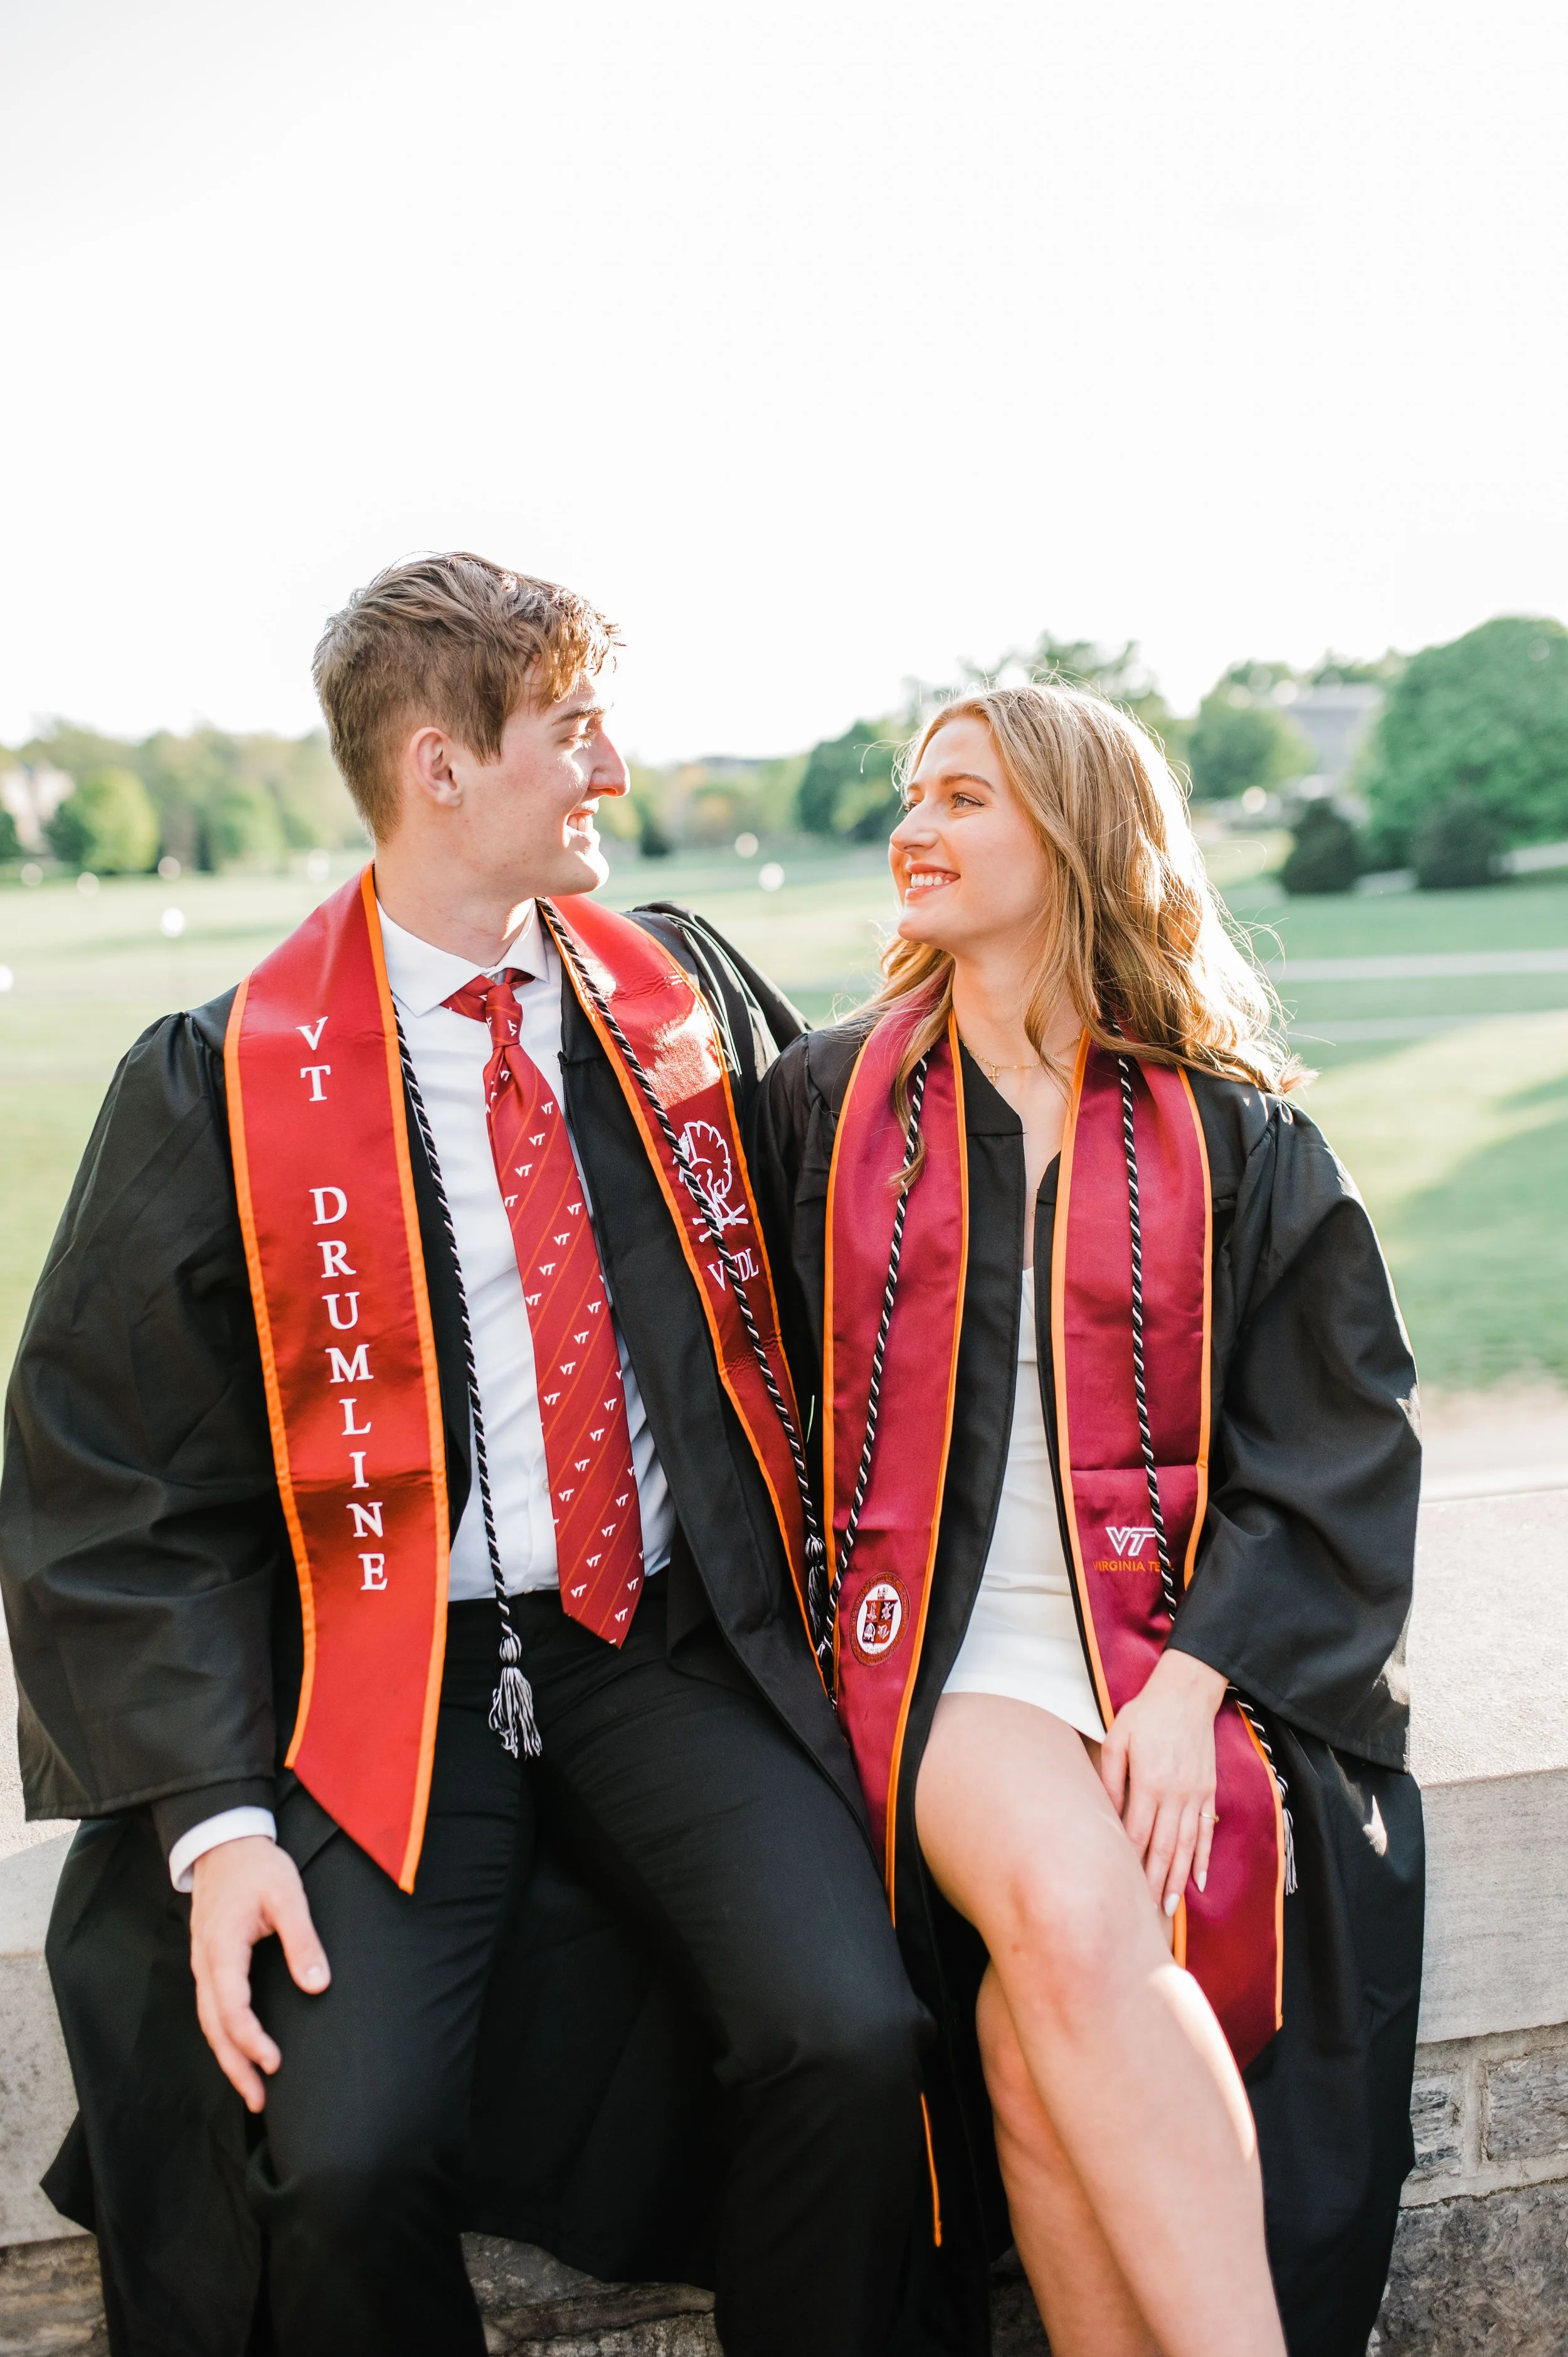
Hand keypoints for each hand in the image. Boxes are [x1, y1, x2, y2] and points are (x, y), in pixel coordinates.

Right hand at [189, 1837, 329, 2110]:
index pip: (232, 2008)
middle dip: (235, 2067)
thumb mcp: (287, 1895)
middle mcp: (205, 1964)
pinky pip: (212, 2010)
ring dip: (229, 2057)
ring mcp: (202, 1965)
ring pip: (209, 2023)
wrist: (223, 1841)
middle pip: (214, 2028)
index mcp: (222, 1949)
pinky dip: (225, 2036)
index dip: (251, 2040)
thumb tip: (319, 1985)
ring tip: (253, 2091)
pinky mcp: (208, 1963)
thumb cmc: (257, 1866)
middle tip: (259, 2102)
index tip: (274, 2063)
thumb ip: (303, 1940)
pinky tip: (241, 2052)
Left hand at [1098, 1650, 1227, 1919]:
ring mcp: (1195, 1794)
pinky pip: (1206, 1831)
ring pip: (1187, 1846)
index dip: (1132, 1862)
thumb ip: (1111, 1777)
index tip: (1123, 1887)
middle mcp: (1176, 1793)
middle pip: (1165, 1847)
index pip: (1139, 1832)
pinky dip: (1203, 1858)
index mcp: (1150, 1781)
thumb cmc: (1145, 1715)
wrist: (1186, 1694)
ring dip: (1178, 1878)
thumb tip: (1106, 1811)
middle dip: (1156, 1882)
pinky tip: (1199, 1880)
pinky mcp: (1208, 1791)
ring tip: (1170, 1907)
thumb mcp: (1117, 1737)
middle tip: (1149, 1914)